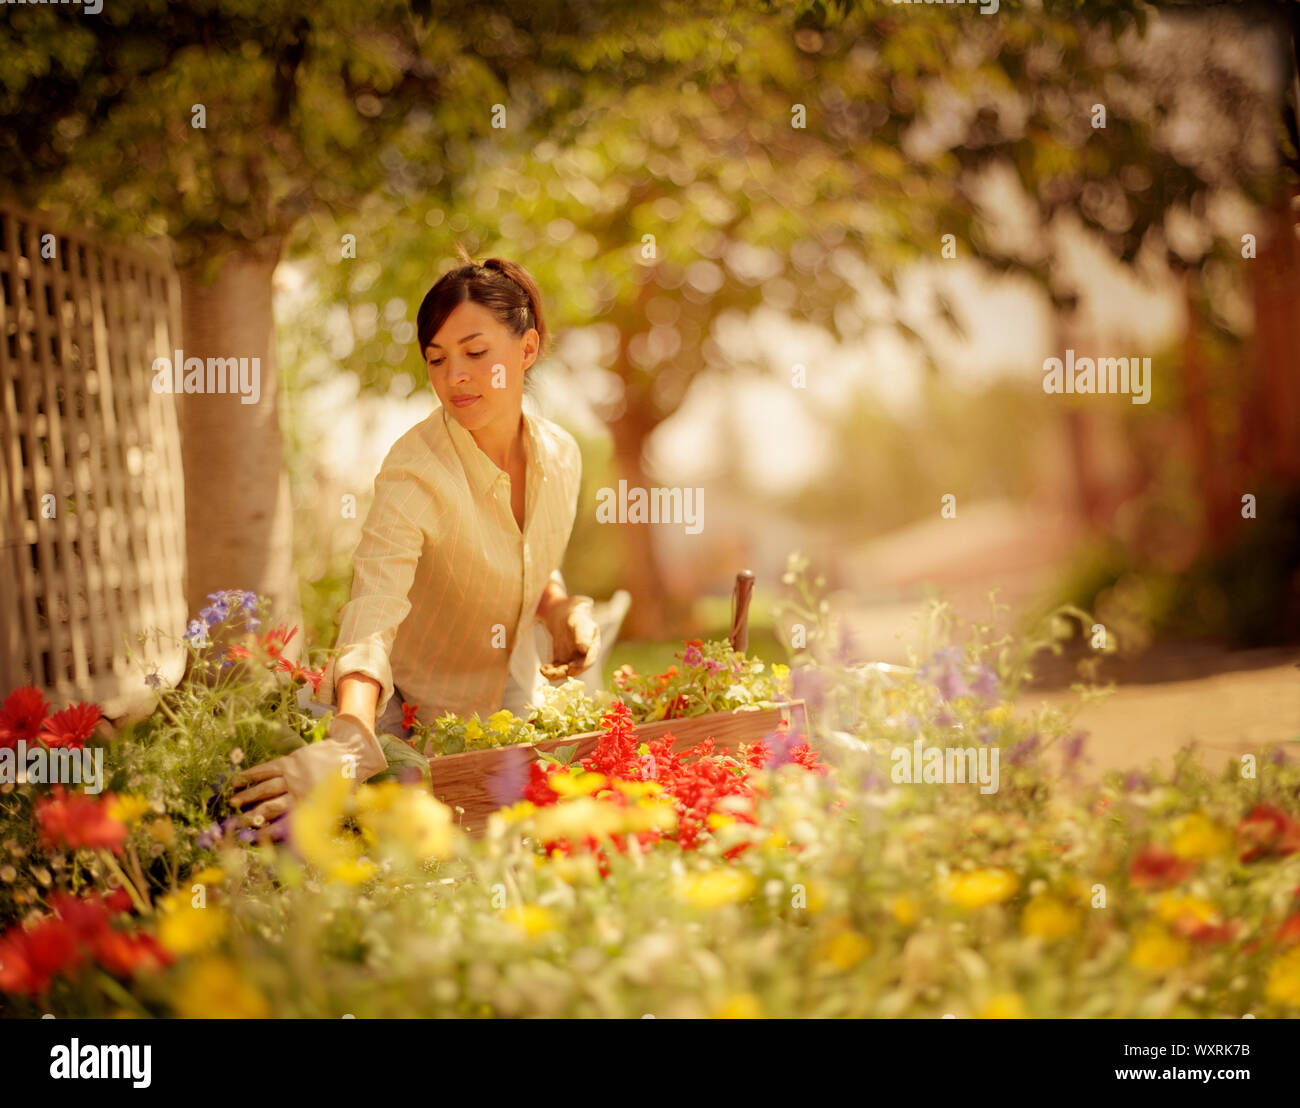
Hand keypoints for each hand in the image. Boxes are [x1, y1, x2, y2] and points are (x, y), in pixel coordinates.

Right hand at [228, 713, 386, 835]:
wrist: (351, 754)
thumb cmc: (345, 784)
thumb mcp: (337, 808)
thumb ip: (321, 823)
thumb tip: (306, 844)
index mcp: (308, 808)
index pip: (283, 825)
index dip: (266, 833)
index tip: (251, 840)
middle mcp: (298, 793)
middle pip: (269, 807)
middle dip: (250, 816)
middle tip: (234, 824)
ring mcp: (292, 776)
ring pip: (265, 789)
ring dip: (248, 796)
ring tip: (232, 803)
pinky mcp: (290, 761)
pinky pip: (267, 769)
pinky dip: (252, 774)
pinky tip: (238, 779)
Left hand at [539, 595, 599, 679]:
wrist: (562, 611)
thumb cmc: (574, 613)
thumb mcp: (579, 620)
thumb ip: (582, 634)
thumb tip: (585, 649)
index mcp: (593, 646)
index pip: (589, 659)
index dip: (581, 666)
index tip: (571, 668)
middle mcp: (584, 655)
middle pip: (577, 668)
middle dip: (565, 672)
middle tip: (554, 673)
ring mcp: (572, 658)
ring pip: (565, 670)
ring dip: (555, 674)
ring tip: (545, 671)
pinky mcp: (561, 660)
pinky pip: (556, 668)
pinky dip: (550, 671)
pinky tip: (543, 669)